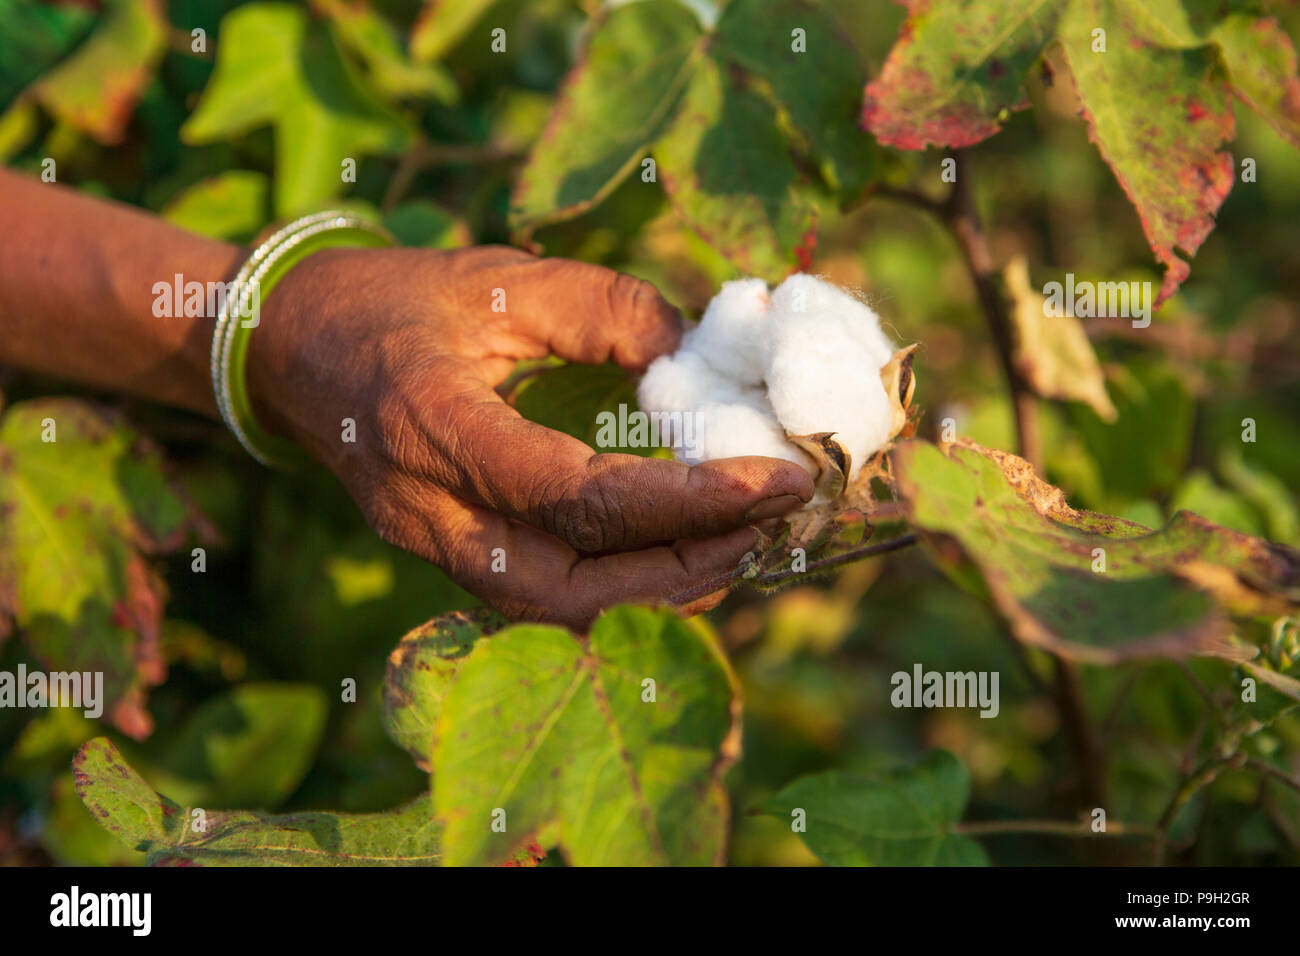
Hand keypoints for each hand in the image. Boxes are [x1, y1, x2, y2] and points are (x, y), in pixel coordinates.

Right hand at [246, 245, 813, 627]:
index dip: (687, 501)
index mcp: (432, 424)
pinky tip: (677, 553)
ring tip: (741, 543)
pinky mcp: (441, 559)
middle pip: (571, 588)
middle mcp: (426, 509)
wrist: (289, 346)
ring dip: (659, 591)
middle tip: (774, 523)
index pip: (576, 498)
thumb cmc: (395, 300)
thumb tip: (703, 359)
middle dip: (688, 567)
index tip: (780, 482)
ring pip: (557, 614)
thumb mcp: (501, 279)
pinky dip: (619, 590)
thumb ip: (608, 311)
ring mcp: (428, 546)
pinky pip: (541, 601)